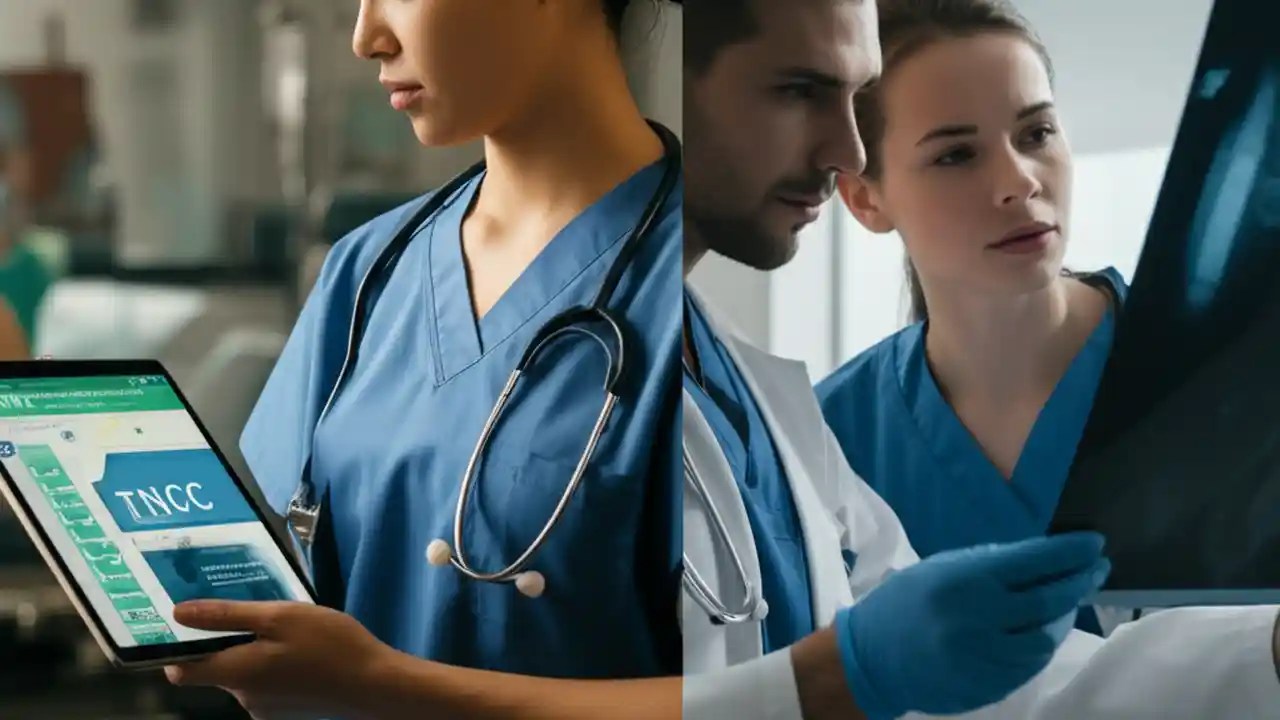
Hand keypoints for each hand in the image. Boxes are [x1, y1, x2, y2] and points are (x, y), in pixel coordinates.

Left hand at [165, 600, 395, 719]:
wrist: (375, 685)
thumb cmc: (329, 644)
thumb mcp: (281, 616)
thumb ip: (228, 615)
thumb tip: (178, 613)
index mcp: (236, 673)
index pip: (181, 670)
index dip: (176, 647)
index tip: (187, 622)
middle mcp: (243, 698)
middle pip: (216, 669)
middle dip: (229, 640)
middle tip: (256, 610)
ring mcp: (265, 709)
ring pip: (244, 674)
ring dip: (256, 651)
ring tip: (285, 627)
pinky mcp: (286, 711)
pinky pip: (266, 684)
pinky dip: (274, 666)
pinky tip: (301, 650)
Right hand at [834, 532, 1109, 718]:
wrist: (872, 657)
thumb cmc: (907, 602)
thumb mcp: (943, 568)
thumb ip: (991, 565)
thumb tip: (1045, 558)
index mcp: (965, 580)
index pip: (1033, 562)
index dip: (1070, 552)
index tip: (1094, 544)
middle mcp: (978, 619)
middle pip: (1049, 601)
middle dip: (1079, 582)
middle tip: (1096, 569)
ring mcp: (984, 657)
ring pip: (1045, 639)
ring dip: (1062, 618)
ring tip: (1067, 602)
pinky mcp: (987, 686)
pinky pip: (1028, 665)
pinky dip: (1040, 646)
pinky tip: (1041, 631)